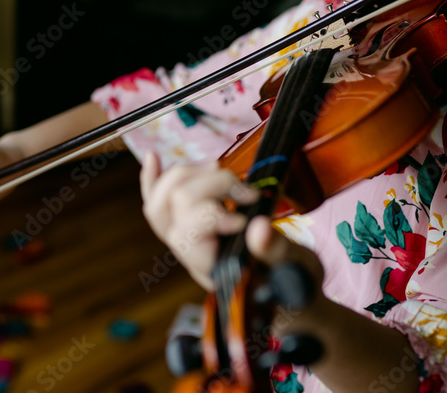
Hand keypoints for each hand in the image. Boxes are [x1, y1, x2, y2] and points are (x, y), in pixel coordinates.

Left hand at [140, 152, 324, 293]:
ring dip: (192, 175)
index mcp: (214, 269)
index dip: (213, 216)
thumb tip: (258, 227)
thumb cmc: (291, 281)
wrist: (285, 289)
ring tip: (222, 175)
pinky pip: (155, 200)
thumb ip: (275, 250)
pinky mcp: (186, 224)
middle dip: (212, 185)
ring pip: (163, 197)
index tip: (245, 217)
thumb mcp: (294, 269)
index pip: (190, 233)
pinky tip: (152, 158)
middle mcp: (193, 253)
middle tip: (246, 192)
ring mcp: (186, 238)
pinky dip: (152, 179)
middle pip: (178, 203)